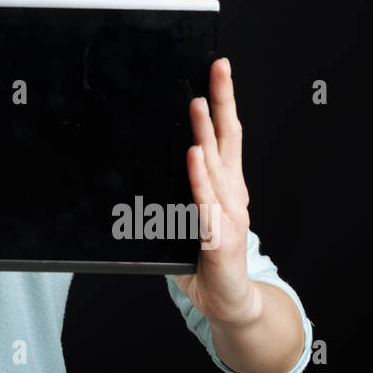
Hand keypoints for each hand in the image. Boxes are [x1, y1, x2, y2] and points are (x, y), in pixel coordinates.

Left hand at [170, 57, 263, 325]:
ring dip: (204, 133)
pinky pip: (206, 204)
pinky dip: (199, 180)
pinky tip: (192, 158)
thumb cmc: (205, 257)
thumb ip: (174, 187)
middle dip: (222, 101)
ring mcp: (229, 215)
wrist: (229, 303)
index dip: (223, 100)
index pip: (225, 135)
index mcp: (225, 185)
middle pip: (227, 139)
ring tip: (196, 104)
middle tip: (217, 69)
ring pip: (215, 166)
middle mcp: (232, 194)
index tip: (217, 68)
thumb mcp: (187, 215)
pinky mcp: (219, 239)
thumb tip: (141, 153)